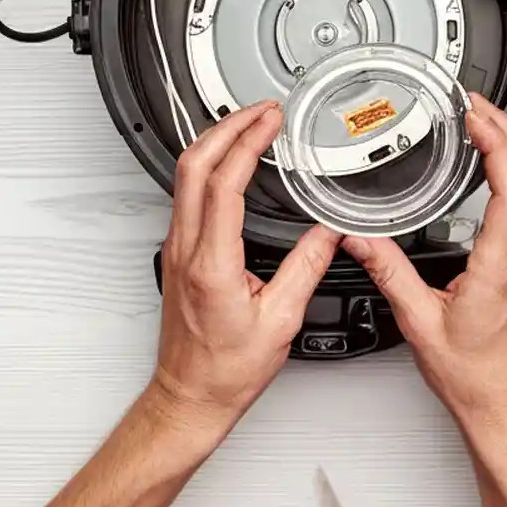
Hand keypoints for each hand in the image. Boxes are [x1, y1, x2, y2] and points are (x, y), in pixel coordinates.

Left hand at [152, 100, 342, 430]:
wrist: (189, 396)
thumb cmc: (225, 371)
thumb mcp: (281, 321)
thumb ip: (307, 268)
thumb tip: (329, 232)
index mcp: (212, 264)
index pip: (224, 184)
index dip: (247, 143)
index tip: (269, 121)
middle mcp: (186, 250)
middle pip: (193, 165)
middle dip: (226, 127)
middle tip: (260, 110)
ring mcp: (176, 249)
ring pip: (184, 177)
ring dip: (216, 143)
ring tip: (249, 126)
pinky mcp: (177, 254)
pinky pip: (186, 195)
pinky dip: (210, 167)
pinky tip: (232, 163)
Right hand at [342, 93, 506, 420]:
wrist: (503, 404)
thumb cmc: (474, 375)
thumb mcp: (418, 321)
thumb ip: (387, 273)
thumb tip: (360, 239)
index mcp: (501, 265)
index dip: (498, 140)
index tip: (475, 113)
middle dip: (506, 129)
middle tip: (475, 103)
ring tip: (482, 124)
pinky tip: (491, 168)